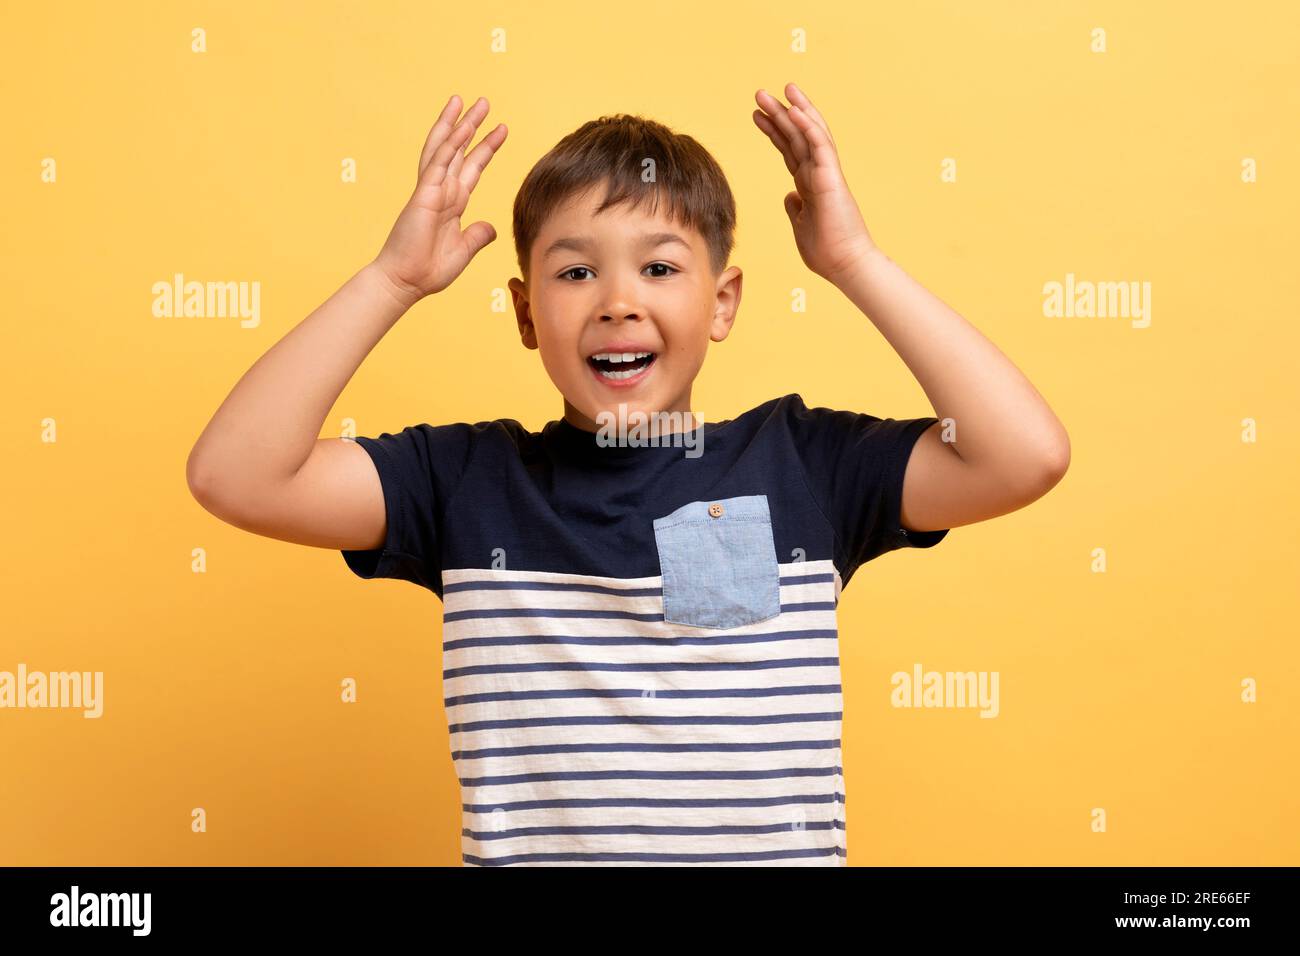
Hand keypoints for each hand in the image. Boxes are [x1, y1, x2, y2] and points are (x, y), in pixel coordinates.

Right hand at [373, 95, 507, 304]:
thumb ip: (477, 236)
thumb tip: (491, 227)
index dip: (486, 148)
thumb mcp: (463, 251)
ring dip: (457, 124)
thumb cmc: (428, 270)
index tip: (501, 129)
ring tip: (468, 101)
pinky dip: (449, 144)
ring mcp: (431, 191)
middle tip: (484, 102)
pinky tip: (460, 127)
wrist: (406, 283)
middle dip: (472, 126)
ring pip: (445, 149)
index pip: (471, 168)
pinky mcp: (423, 196)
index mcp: (452, 203)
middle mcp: (442, 191)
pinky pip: (438, 164)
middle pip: (459, 150)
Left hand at [752, 83, 878, 285]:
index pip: (789, 150)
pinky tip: (795, 109)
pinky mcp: (832, 178)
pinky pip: (820, 146)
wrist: (844, 266)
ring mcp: (826, 174)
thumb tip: (790, 195)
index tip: (758, 115)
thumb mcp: (801, 226)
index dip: (774, 131)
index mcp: (808, 185)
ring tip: (781, 89)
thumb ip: (795, 208)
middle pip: (796, 136)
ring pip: (810, 134)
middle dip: (779, 114)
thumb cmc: (826, 251)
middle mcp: (818, 174)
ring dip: (794, 110)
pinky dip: (808, 126)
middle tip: (760, 94)